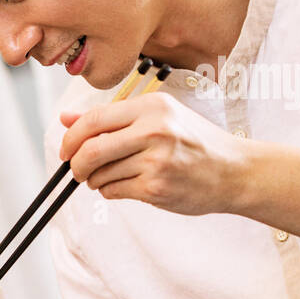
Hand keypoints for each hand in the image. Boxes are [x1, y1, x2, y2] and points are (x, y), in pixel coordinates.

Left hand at [58, 92, 248, 215]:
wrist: (234, 171)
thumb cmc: (192, 142)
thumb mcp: (157, 117)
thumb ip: (110, 118)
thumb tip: (65, 119)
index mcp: (152, 107)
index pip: (94, 120)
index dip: (71, 137)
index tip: (66, 149)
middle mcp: (155, 130)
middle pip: (90, 150)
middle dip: (75, 164)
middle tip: (77, 170)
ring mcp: (157, 160)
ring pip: (100, 174)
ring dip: (95, 180)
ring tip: (109, 177)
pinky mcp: (157, 187)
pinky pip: (113, 191)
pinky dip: (110, 191)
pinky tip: (126, 186)